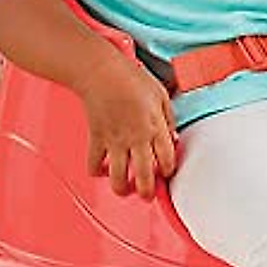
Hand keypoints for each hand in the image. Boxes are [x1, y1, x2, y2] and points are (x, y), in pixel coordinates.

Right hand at [79, 53, 176, 198]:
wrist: (100, 72)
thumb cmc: (131, 78)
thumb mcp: (161, 95)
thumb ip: (169, 119)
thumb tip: (173, 139)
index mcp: (154, 127)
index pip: (167, 160)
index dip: (168, 171)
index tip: (166, 171)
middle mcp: (135, 138)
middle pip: (144, 177)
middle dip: (147, 192)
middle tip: (147, 195)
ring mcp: (114, 141)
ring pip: (118, 178)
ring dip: (122, 188)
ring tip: (125, 188)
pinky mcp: (96, 139)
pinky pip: (94, 165)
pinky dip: (97, 172)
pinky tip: (104, 169)